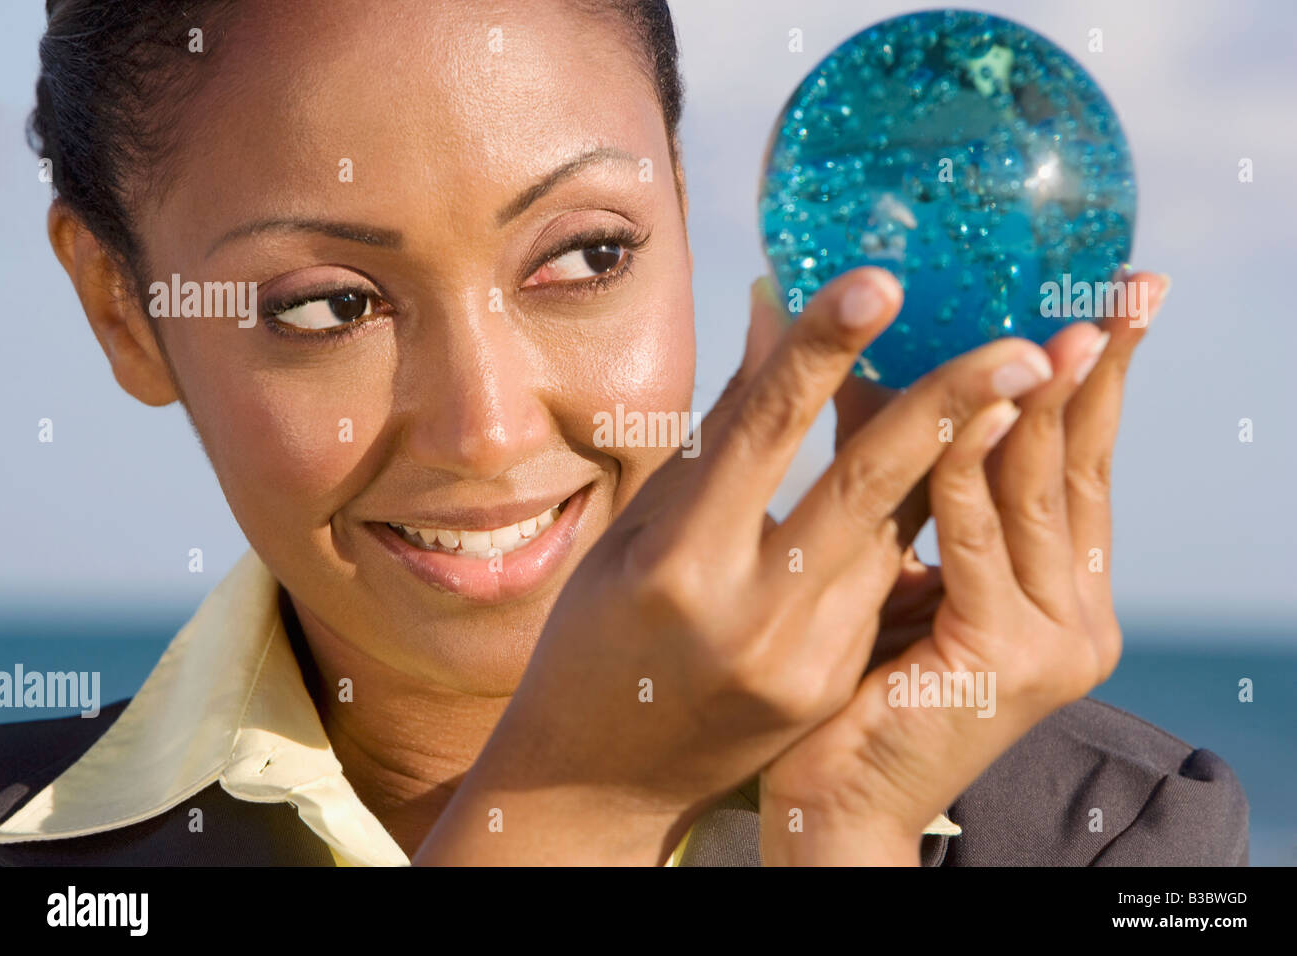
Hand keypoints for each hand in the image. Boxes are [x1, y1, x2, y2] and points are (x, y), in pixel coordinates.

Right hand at [415, 266, 1057, 864]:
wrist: (608, 776)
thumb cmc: (600, 636)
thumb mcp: (640, 530)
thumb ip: (718, 430)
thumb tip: (770, 313)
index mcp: (679, 563)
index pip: (763, 431)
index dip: (823, 350)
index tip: (882, 282)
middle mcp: (751, 616)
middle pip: (866, 485)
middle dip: (953, 404)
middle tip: (1028, 340)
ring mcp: (805, 660)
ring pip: (900, 530)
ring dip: (965, 453)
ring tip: (1021, 382)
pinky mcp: (837, 681)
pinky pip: (891, 578)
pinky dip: (925, 513)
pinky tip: (966, 457)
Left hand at [759, 272, 1169, 864]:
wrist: (833, 799)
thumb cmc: (853, 680)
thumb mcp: (891, 558)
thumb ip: (900, 479)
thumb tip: (863, 366)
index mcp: (1056, 590)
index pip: (1082, 465)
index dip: (1096, 381)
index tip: (1110, 302)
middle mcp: (1074, 615)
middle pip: (1085, 464)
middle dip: (1097, 368)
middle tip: (1118, 287)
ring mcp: (1051, 641)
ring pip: (1040, 489)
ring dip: (1036, 395)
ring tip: (1041, 317)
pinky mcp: (1004, 659)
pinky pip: (980, 536)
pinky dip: (975, 461)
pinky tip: (976, 397)